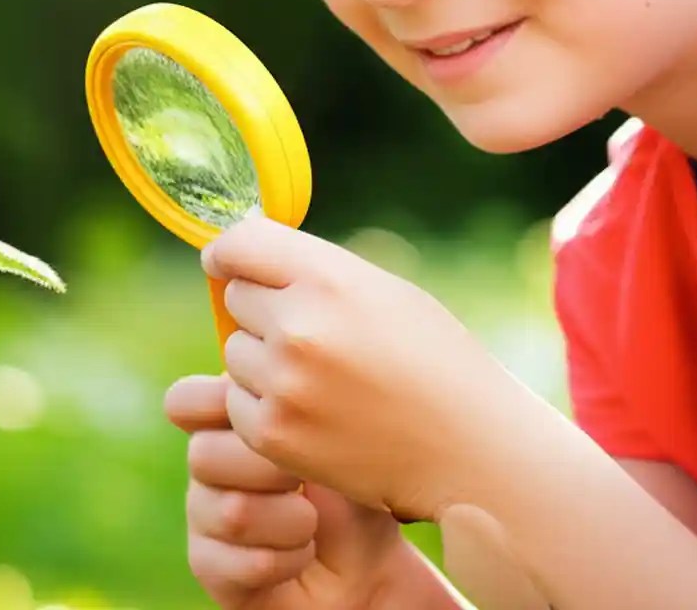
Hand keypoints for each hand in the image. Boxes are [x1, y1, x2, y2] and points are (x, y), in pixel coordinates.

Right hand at [166, 374, 420, 609]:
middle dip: (270, 469)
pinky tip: (303, 556)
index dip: (211, 402)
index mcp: (227, 425)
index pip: (185, 402)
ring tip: (313, 524)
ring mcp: (203, 517)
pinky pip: (238, 562)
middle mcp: (207, 467)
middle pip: (202, 455)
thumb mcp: (343, 443)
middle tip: (306, 478)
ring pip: (232, 513)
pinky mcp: (209, 567)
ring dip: (292, 521)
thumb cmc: (354, 495)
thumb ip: (305, 410)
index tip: (264, 410)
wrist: (368, 566)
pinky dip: (287, 560)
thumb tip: (283, 385)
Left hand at [201, 215, 540, 521]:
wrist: (469, 451)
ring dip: (262, 363)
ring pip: (234, 352)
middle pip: (235, 297)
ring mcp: (283, 384)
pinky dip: (265, 409)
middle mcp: (299, 328)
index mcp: (329, 280)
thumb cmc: (432, 362)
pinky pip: (236, 403)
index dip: (229, 253)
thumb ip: (314, 270)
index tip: (227, 263)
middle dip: (262, 311)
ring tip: (324, 381)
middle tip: (314, 337)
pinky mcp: (272, 433)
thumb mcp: (385, 292)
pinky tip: (316, 416)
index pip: (239, 245)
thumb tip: (239, 247)